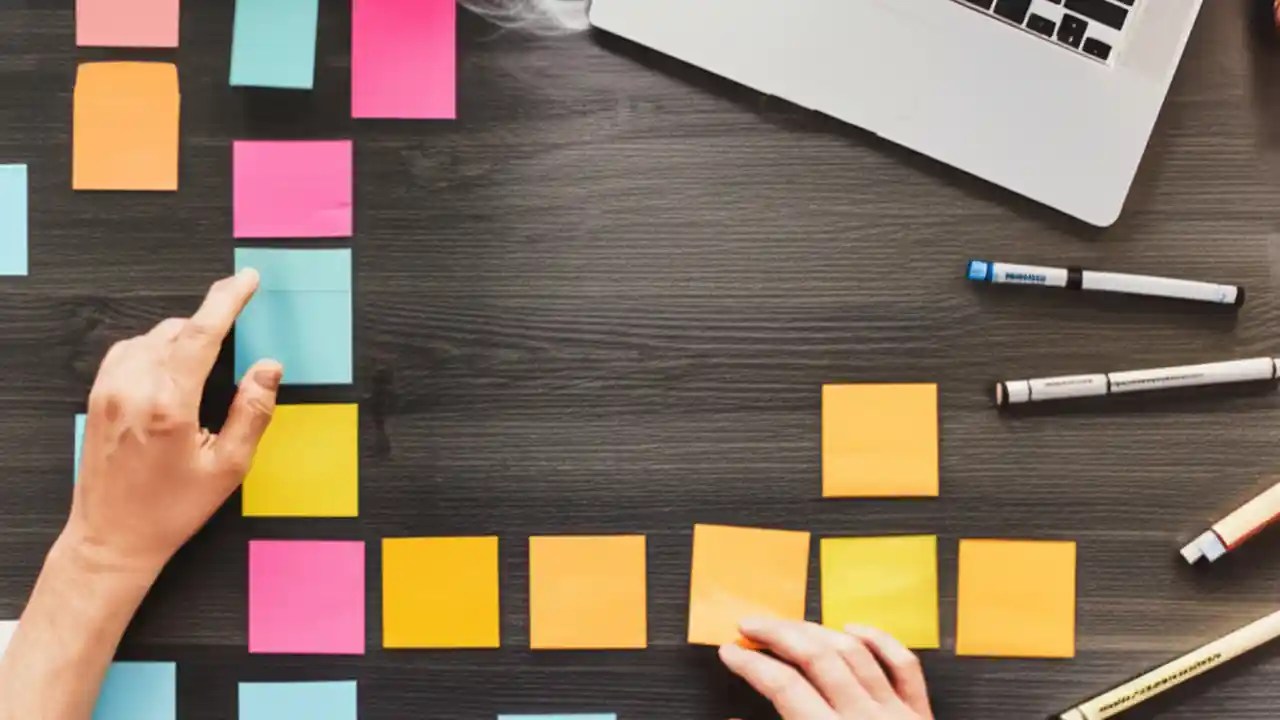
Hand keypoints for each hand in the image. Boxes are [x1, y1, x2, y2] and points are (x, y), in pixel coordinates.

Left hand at [66, 270, 281, 580]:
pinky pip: (130, 350)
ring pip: (154, 337)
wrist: (113, 537)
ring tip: (207, 365)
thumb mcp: (229, 467)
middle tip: (238, 332)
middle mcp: (134, 389)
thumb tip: (269, 367)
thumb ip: (253, 411)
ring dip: (185, 338)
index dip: (228, 300)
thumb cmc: (171, 509)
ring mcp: (109, 390)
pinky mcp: (97, 396)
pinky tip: (173, 368)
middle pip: (180, 331)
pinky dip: (157, 348)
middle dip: (211, 323)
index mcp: (169, 405)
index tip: (247, 280)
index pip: (202, 334)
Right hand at [720, 619, 932, 719]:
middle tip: (749, 625)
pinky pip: (903, 665)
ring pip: (854, 652)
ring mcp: (896, 714)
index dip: (751, 664)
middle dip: (778, 634)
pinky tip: (853, 630)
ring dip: (817, 631)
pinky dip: (878, 641)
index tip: (729, 652)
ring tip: (789, 626)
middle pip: (816, 658)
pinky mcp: (921, 717)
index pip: (783, 687)